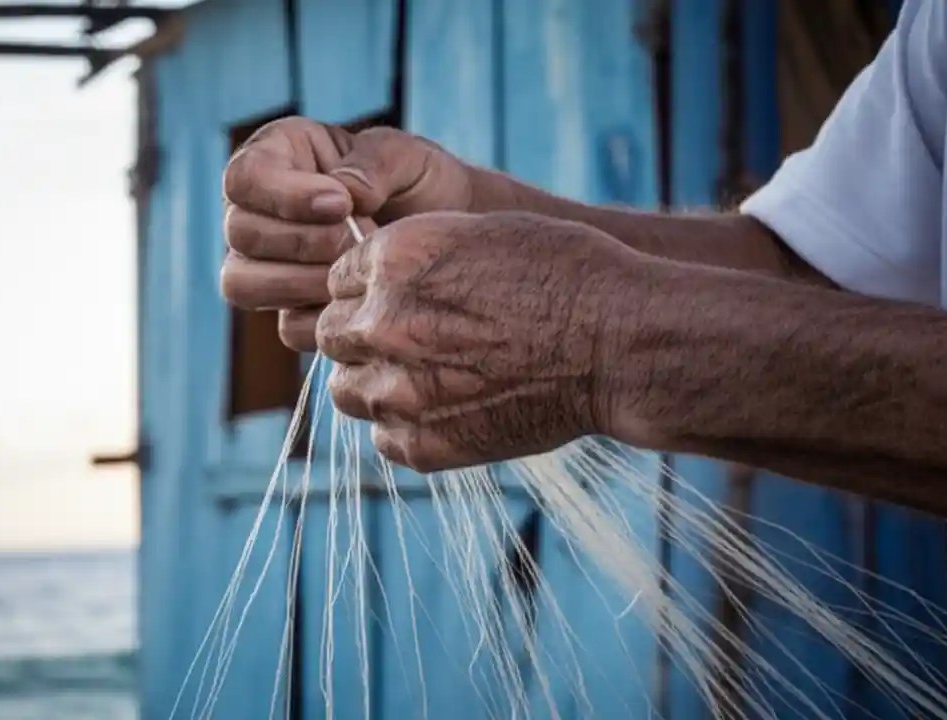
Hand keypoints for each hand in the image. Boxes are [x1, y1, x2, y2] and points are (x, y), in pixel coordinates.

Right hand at [219, 117, 472, 350]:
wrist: (449, 233)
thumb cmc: (422, 184)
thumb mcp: (407, 156)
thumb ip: (374, 161)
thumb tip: (342, 194)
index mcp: (277, 158)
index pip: (242, 178)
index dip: (283, 196)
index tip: (340, 203)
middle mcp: (259, 212)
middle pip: (239, 234)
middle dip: (303, 241)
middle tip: (357, 239)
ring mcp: (268, 266)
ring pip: (242, 284)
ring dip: (302, 282)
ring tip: (355, 270)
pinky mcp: (294, 311)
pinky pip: (287, 327)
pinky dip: (325, 319)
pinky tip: (361, 299)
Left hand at [316, 211, 656, 471]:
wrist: (617, 347)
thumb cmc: (567, 276)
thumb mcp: (482, 233)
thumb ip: (414, 255)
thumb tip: (375, 277)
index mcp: (392, 261)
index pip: (336, 279)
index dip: (366, 289)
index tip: (396, 299)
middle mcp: (382, 323)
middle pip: (329, 333)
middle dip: (358, 335)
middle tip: (406, 341)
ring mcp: (397, 389)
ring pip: (346, 391)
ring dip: (373, 382)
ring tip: (423, 378)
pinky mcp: (421, 444)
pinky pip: (382, 439)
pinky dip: (405, 427)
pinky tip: (447, 410)